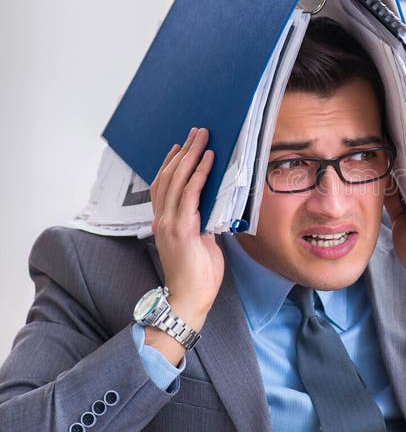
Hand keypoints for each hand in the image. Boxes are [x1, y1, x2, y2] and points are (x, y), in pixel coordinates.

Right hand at [149, 127, 223, 342]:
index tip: (181, 146)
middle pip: (169, 176)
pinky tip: (207, 159)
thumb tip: (216, 210)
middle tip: (195, 132)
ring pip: (177, 180)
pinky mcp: (181, 229)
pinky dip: (199, 174)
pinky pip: (190, 194)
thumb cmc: (198, 276)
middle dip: (183, 151)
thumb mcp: (202, 243)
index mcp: (165, 223)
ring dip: (191, 155)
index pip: (163, 185)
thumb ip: (204, 224)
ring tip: (202, 137)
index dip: (171, 163)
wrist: (189, 299)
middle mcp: (163, 219)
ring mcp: (170, 223)